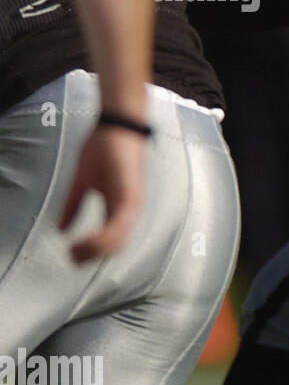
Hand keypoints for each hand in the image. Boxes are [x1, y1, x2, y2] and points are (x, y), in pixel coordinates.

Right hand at [59, 123, 145, 263]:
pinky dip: (103, 237)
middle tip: (72, 259)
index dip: (91, 252)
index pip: (109, 239)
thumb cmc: (103, 149)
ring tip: (76, 253)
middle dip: (92, 256)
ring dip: (95, 250)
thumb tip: (60, 230)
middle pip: (115, 245)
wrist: (117, 126)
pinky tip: (86, 241)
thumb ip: (72, 206)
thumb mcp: (82, 182)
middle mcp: (129, 209)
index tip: (71, 256)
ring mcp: (132, 204)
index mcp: (119, 207)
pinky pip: (119, 225)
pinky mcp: (131, 197)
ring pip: (118, 240)